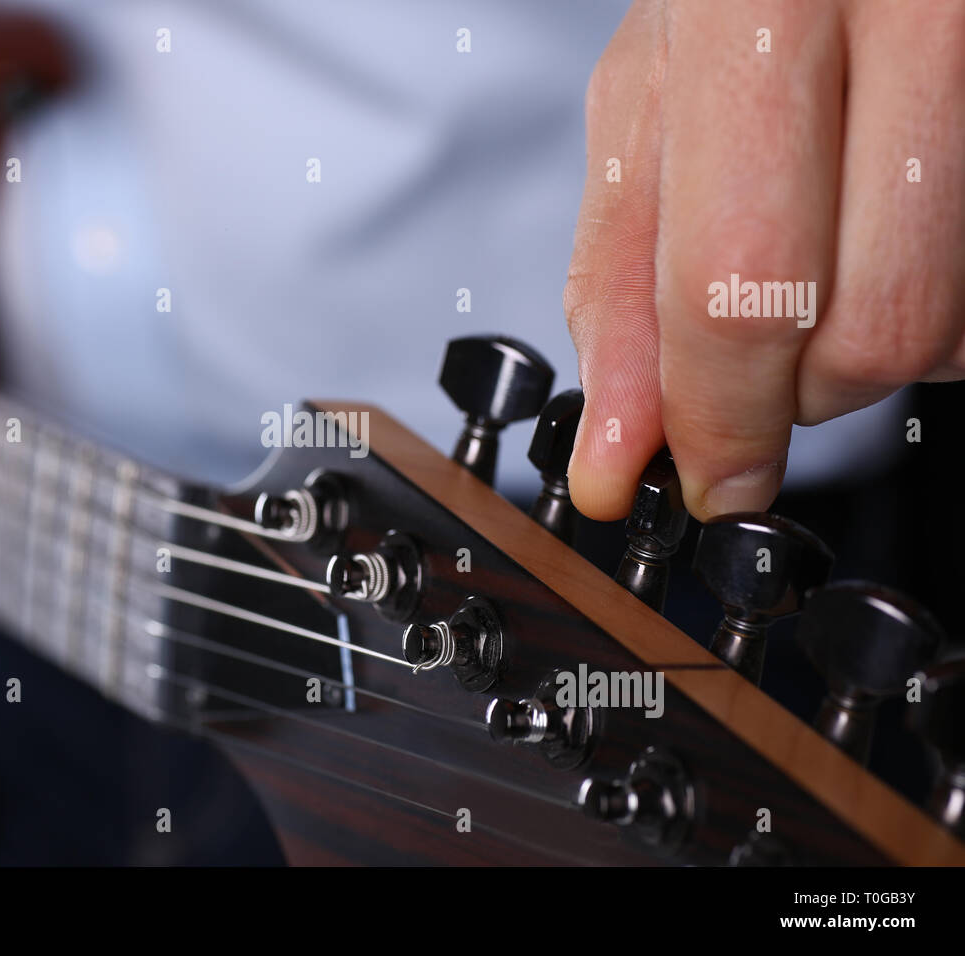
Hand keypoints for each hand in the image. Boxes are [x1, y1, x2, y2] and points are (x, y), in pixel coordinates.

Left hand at [564, 0, 964, 521]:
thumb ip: (622, 275)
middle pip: (871, 329)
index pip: (741, 285)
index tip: (704, 475)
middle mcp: (917, 18)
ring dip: (867, 352)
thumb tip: (619, 442)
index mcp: (764, 11)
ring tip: (825, 263)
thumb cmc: (744, 0)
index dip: (719, 414)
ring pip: (951, 326)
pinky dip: (937, 311)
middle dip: (796, 395)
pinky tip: (891, 245)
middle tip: (757, 365)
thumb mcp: (647, 111)